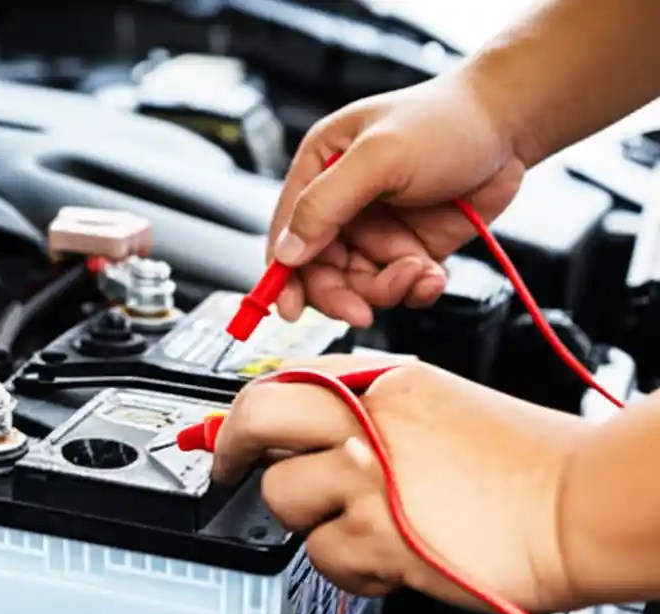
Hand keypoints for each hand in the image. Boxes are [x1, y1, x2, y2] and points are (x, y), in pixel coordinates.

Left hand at [211, 355, 589, 613]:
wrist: (579, 505)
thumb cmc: (521, 461)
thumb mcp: (433, 401)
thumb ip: (365, 403)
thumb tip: (296, 416)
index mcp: (380, 382)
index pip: (283, 378)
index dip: (246, 408)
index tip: (229, 430)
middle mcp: (365, 421)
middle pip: (256, 416)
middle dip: (228, 446)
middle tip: (225, 467)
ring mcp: (366, 477)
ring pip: (282, 497)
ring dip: (310, 520)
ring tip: (362, 523)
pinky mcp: (376, 535)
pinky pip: (322, 555)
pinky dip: (349, 565)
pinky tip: (389, 554)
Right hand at [269, 72, 525, 327]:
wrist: (509, 125)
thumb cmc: (444, 121)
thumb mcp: (377, 157)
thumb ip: (325, 204)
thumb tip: (286, 252)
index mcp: (320, 169)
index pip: (287, 232)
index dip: (284, 274)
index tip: (293, 309)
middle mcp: (343, 203)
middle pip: (320, 268)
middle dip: (342, 292)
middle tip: (362, 311)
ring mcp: (377, 228)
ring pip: (361, 283)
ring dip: (388, 288)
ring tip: (418, 271)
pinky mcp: (410, 247)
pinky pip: (399, 285)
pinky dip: (415, 289)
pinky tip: (433, 274)